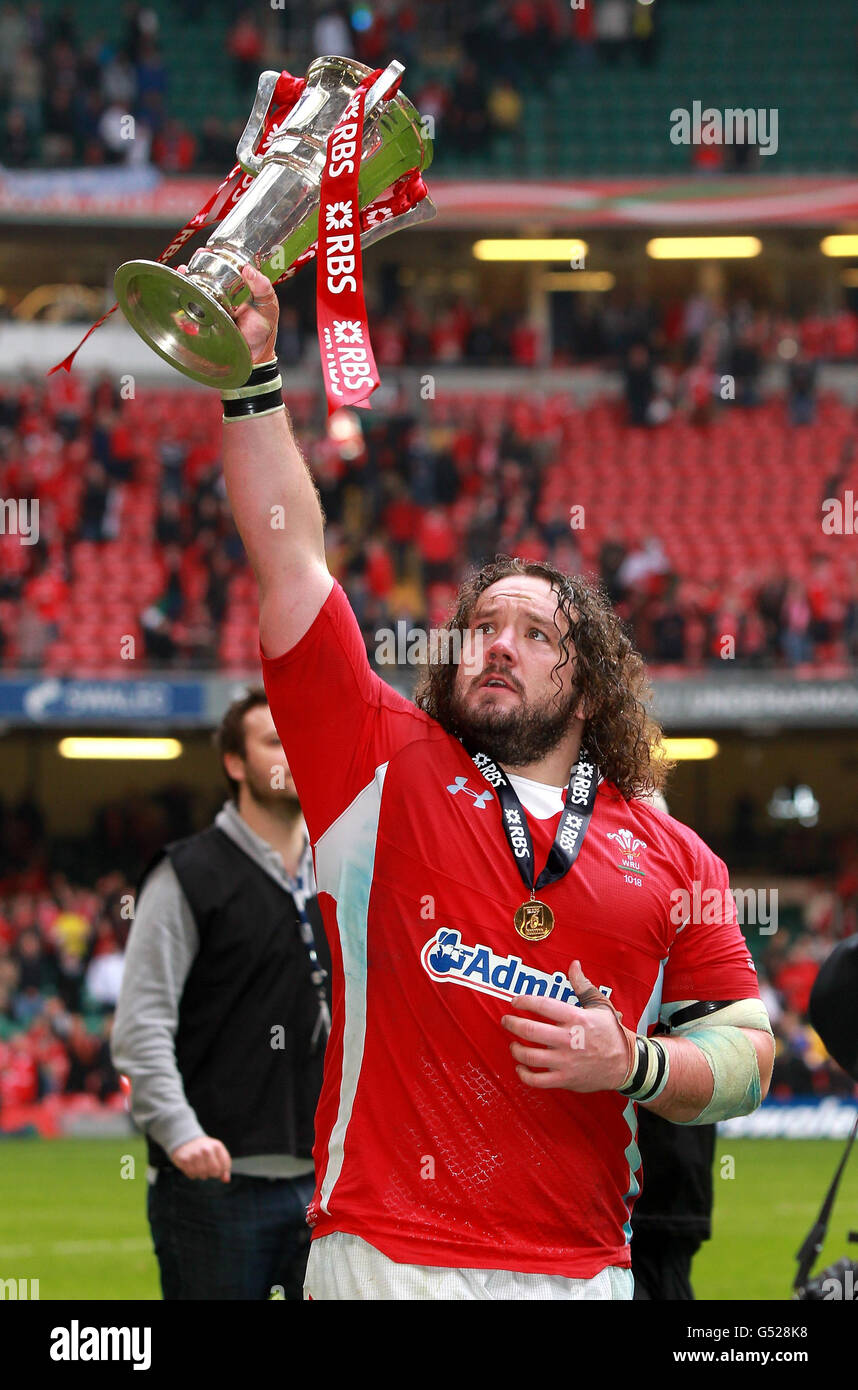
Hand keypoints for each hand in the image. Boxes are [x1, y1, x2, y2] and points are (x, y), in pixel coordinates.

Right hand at [170, 1135, 231, 1181]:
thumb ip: (224, 1165)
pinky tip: (193, 1167)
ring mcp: (195, 1155)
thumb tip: (226, 1180)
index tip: (218, 1169)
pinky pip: (192, 1175)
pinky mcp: (185, 1160)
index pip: (224, 1165)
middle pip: (214, 1171)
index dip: (222, 1171)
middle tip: (209, 1169)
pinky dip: (193, 1174)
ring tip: (200, 1167)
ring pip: (203, 1175)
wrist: (187, 1140)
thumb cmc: (205, 1148)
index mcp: (217, 1146)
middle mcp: (206, 1149)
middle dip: (212, 1173)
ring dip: (202, 1175)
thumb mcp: (218, 1151)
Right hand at [176, 261, 278, 365]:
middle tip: (197, 256)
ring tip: (185, 270)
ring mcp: (212, 306)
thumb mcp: (269, 306)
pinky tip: (181, 288)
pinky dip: (184, 296)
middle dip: (198, 263)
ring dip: (188, 276)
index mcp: (238, 287)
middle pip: (206, 273)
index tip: (210, 250)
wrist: (254, 355)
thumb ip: (263, 289)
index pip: (225, 266)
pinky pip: (191, 306)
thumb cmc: (262, 330)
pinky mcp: (204, 319)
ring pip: (196, 287)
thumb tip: (248, 270)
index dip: (216, 255)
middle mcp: (222, 294)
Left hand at [501, 960, 635, 1092]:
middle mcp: (568, 1039)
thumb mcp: (600, 1005)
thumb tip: (574, 965)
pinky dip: (524, 1074)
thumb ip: (583, 985)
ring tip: (513, 1044)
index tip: (515, 1002)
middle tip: (506, 1021)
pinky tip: (520, 1067)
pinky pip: (537, 1080)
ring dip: (515, 1048)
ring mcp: (566, 1061)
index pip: (542, 1005)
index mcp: (576, 1018)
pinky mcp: (565, 1079)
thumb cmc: (610, 1032)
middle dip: (512, 1024)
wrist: (626, 1063)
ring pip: (529, 1055)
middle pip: (530, 1030)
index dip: (524, 1001)